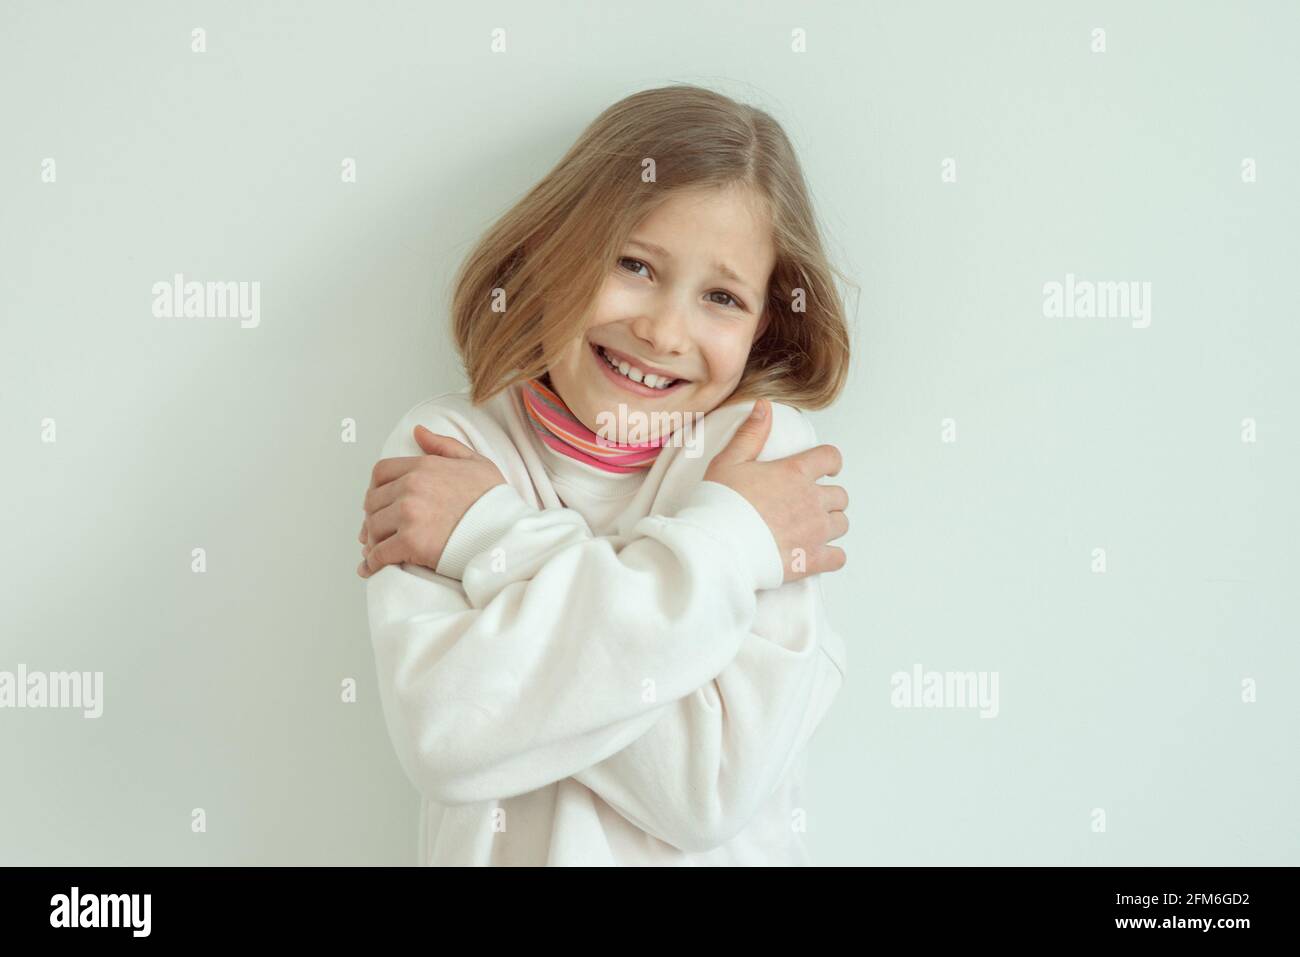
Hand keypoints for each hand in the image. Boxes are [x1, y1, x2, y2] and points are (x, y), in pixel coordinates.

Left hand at [356, 426, 505, 577]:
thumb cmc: (495, 501)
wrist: (506, 532)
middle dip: (373, 516)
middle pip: (373, 501)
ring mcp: (409, 515)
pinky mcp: (410, 543)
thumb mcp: (475, 462)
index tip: (381, 502)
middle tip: (377, 530)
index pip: (381, 472)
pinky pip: (379, 553)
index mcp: (423, 467)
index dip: (376, 488)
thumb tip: (418, 431)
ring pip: (373, 527)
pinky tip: (374, 567)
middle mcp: (411, 488)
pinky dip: (373, 562)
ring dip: (373, 540)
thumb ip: (444, 446)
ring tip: (377, 549)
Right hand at [703, 398, 847, 582]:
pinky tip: (815, 553)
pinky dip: (831, 556)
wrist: (717, 545)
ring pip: (842, 524)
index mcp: (795, 473)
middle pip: (840, 496)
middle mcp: (812, 500)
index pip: (831, 458)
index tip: (824, 469)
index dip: (830, 462)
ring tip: (810, 529)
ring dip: (830, 524)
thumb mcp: (730, 460)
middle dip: (827, 498)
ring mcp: (815, 531)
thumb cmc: (719, 503)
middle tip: (808, 504)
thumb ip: (751, 433)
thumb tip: (764, 405)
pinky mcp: (812, 560)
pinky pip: (839, 557)